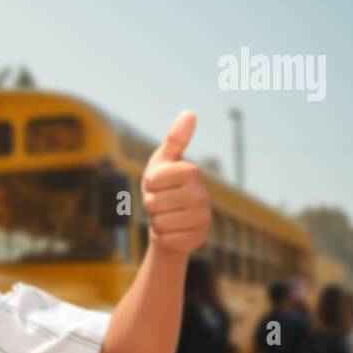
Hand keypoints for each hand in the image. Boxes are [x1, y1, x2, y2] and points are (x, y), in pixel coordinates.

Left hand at [141, 110, 210, 255]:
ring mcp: (203, 218)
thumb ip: (174, 140)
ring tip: (167, 216)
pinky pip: (166, 240)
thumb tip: (189, 113)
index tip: (158, 185)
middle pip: (152, 203)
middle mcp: (203, 195)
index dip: (148, 184)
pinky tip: (173, 232)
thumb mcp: (163, 162)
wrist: (170, 222)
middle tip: (162, 203)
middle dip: (150, 205)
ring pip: (159, 223)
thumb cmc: (163, 188)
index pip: (152, 179)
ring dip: (156, 221)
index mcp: (193, 172)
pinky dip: (162, 238)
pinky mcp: (199, 239)